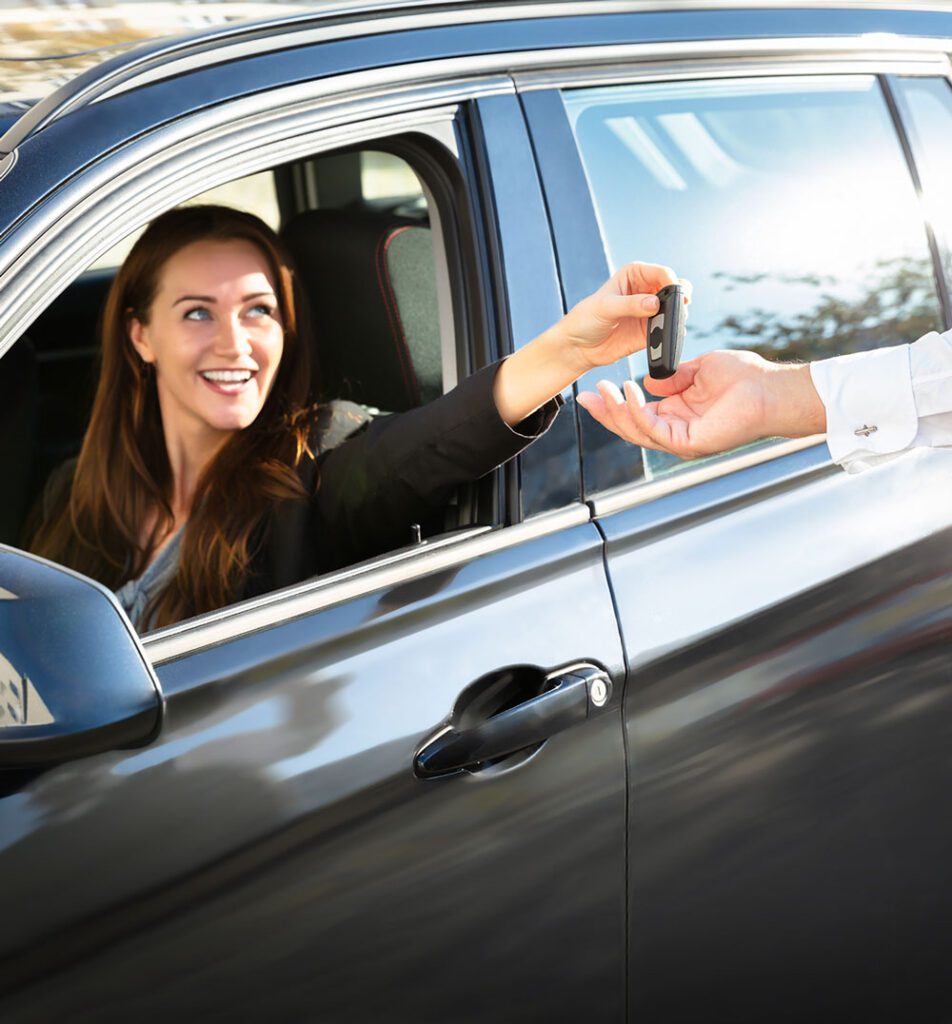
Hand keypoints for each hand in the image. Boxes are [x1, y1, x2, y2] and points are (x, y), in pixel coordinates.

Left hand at [560, 262, 690, 373]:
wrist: (578, 346)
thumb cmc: (586, 319)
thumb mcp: (605, 308)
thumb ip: (630, 304)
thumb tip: (654, 303)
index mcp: (635, 274)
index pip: (662, 272)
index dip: (671, 282)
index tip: (673, 295)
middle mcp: (646, 290)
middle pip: (675, 289)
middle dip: (680, 298)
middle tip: (679, 309)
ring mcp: (650, 311)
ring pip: (675, 310)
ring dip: (677, 318)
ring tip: (666, 326)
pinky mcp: (651, 331)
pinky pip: (668, 331)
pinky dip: (670, 334)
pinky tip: (665, 339)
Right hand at [576, 350, 825, 459]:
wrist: (770, 389)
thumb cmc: (745, 379)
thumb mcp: (699, 369)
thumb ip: (673, 376)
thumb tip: (649, 380)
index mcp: (678, 416)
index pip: (638, 415)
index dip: (615, 404)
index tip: (596, 388)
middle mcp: (677, 432)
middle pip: (630, 427)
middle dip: (605, 412)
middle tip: (585, 396)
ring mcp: (681, 441)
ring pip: (637, 431)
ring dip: (615, 411)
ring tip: (601, 390)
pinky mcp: (688, 443)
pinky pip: (653, 429)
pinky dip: (637, 411)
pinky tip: (629, 391)